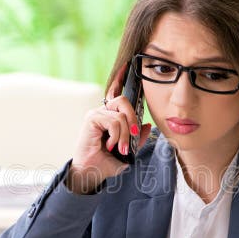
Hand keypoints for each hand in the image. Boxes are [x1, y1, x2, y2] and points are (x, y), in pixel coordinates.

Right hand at [66, 65, 151, 194]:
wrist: (92, 173)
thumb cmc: (107, 163)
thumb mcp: (128, 150)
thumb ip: (137, 138)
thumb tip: (147, 125)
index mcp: (110, 116)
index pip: (116, 92)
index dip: (120, 77)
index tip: (128, 64)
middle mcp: (102, 112)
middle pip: (124, 100)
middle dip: (133, 119)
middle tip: (133, 137)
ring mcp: (96, 114)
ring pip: (121, 114)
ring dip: (125, 134)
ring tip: (120, 148)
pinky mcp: (91, 119)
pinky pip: (114, 121)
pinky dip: (117, 135)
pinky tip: (111, 145)